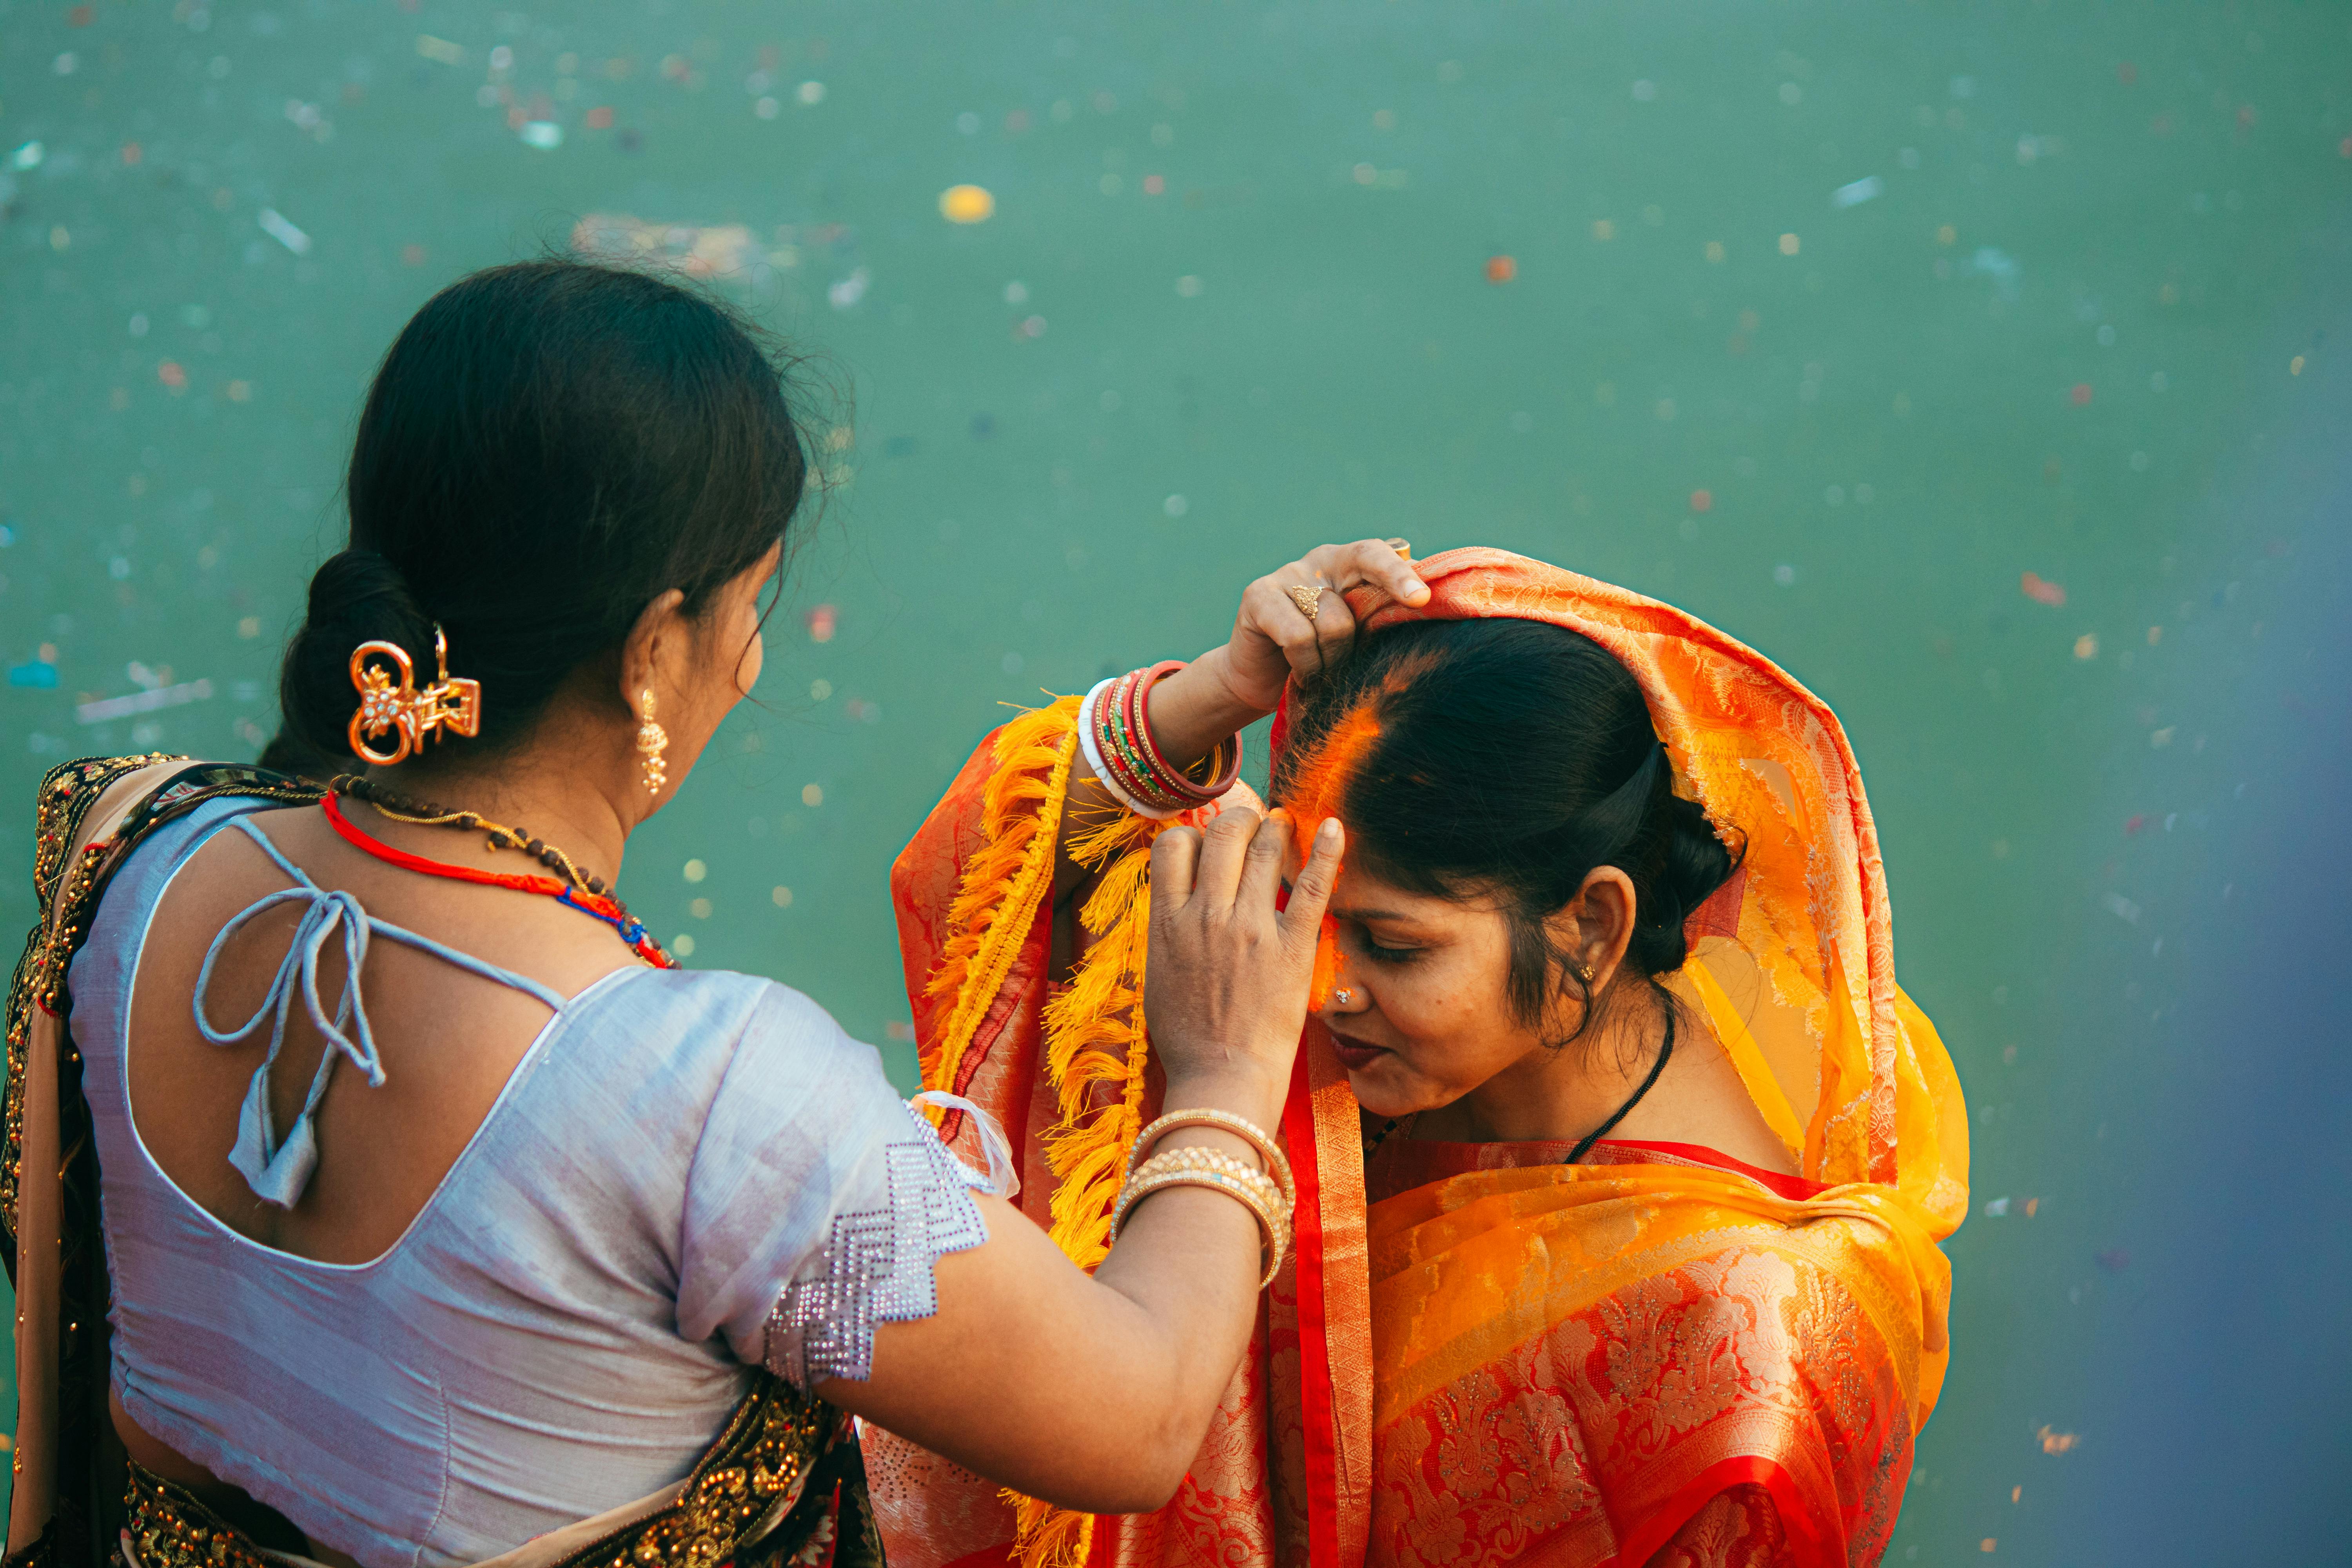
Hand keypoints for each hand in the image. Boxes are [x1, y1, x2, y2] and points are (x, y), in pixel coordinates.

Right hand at [1144, 807, 1344, 1114]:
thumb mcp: (1158, 977)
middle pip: (1221, 834)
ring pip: (1264, 848)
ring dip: (1276, 828)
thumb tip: (1175, 900)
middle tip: (1251, 823)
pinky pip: (1312, 887)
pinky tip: (1336, 827)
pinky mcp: (1292, 948)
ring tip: (1283, 825)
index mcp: (1166, 923)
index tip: (1204, 842)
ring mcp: (1250, 929)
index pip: (1173, 846)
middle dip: (1238, 819)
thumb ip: (1166, 933)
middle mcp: (1206, 916)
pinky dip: (1327, 851)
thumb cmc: (1187, 1039)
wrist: (1221, 1081)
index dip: (1190, 835)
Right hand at [1206, 540, 1429, 713]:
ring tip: (1324, 673)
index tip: (1424, 598)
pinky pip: (1298, 637)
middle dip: (1395, 581)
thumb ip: (1381, 617)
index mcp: (1347, 565)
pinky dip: (1306, 665)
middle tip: (1416, 604)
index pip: (1378, 554)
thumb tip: (1429, 602)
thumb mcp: (1356, 638)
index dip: (1401, 573)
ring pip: (1334, 621)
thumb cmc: (1320, 661)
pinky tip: (1302, 674)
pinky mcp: (1257, 596)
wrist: (1261, 683)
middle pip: (1364, 560)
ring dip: (1334, 660)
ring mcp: (1286, 575)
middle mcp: (1320, 562)